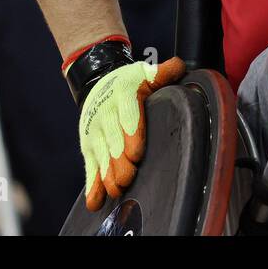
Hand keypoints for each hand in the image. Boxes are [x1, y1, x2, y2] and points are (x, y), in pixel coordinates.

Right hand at [78, 56, 185, 209]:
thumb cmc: (130, 81)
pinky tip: (95, 201)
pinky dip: (92, 184)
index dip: (131, 135)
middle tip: (128, 177)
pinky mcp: (88, 144)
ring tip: (116, 190)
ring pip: (101, 155)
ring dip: (107, 174)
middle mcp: (106, 113)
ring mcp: (95, 130)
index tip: (136, 153)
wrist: (99, 81)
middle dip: (120, 160)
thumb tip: (179, 67)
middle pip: (114, 140)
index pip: (128, 115)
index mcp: (123, 94)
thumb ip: (164, 72)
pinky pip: (90, 166)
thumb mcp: (146, 72)